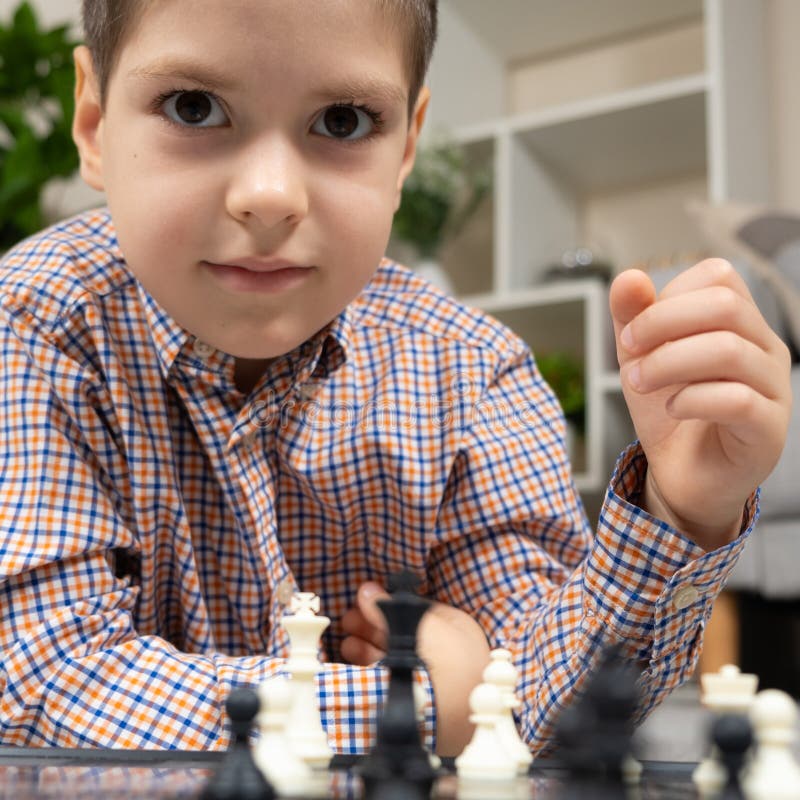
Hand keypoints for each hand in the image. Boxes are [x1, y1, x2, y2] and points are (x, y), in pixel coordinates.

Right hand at [341, 581, 490, 755]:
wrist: (457, 718)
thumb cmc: (447, 660)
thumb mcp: (418, 623)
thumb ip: (389, 607)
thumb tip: (366, 590)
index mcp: (454, 626)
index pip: (415, 609)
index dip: (388, 603)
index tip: (363, 600)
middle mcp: (444, 650)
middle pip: (401, 632)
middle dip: (372, 626)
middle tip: (347, 621)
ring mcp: (429, 676)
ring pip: (392, 656)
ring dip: (366, 646)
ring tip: (345, 642)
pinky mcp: (414, 697)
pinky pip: (388, 676)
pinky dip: (369, 667)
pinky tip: (352, 658)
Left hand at [609, 260, 791, 550]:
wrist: (683, 475)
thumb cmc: (668, 409)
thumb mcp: (640, 358)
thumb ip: (632, 317)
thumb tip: (628, 276)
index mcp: (740, 323)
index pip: (718, 277)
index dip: (667, 297)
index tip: (632, 333)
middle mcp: (765, 348)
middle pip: (725, 305)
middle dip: (661, 324)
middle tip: (628, 354)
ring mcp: (774, 389)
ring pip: (729, 350)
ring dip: (667, 363)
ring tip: (639, 383)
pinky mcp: (768, 431)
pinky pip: (737, 400)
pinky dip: (690, 399)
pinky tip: (671, 408)